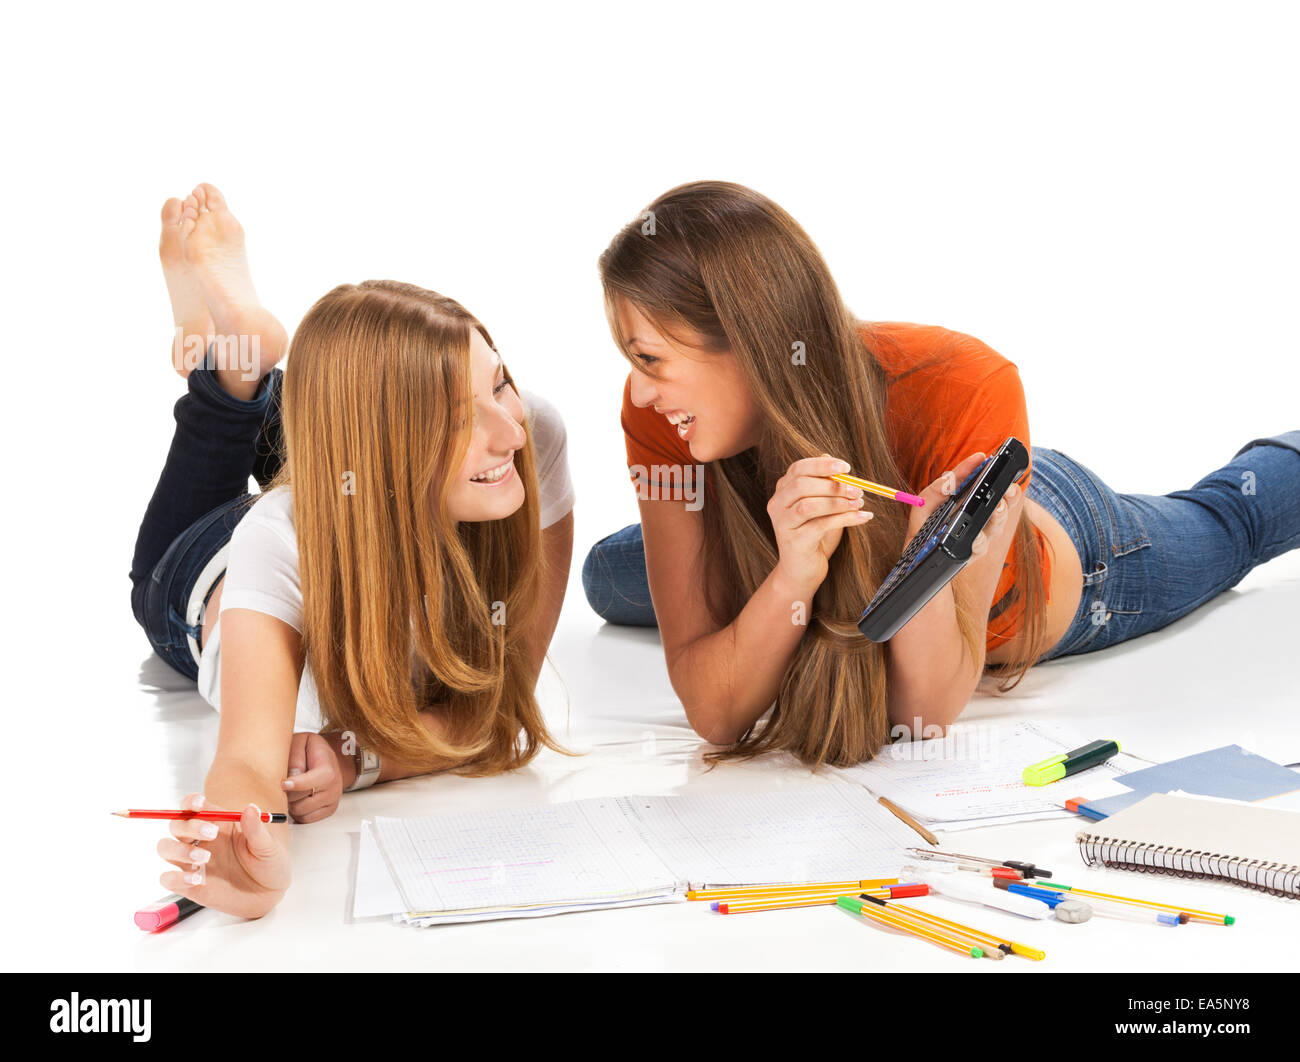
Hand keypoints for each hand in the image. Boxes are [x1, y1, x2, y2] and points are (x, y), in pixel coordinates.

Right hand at [157, 793, 290, 918]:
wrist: (269, 894)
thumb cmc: (269, 864)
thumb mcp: (268, 847)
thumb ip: (257, 829)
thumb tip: (251, 808)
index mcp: (219, 823)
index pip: (194, 806)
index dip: (191, 802)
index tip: (199, 804)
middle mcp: (201, 840)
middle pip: (177, 824)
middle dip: (189, 826)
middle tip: (211, 834)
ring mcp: (193, 862)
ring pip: (166, 848)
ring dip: (178, 850)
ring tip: (204, 858)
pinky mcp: (189, 885)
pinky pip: (168, 878)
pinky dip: (175, 878)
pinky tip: (195, 879)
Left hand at [282, 732, 347, 822]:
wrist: (327, 758)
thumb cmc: (311, 750)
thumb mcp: (301, 742)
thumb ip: (295, 756)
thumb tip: (290, 777)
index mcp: (328, 770)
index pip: (313, 781)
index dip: (296, 784)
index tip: (283, 784)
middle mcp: (334, 787)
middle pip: (301, 800)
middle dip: (288, 794)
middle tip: (284, 784)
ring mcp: (332, 801)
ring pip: (300, 812)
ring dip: (291, 803)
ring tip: (291, 790)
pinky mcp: (328, 811)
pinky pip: (305, 819)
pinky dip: (298, 811)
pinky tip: (297, 798)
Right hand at [767, 454, 873, 593]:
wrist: (803, 571)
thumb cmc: (814, 535)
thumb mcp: (822, 506)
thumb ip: (824, 485)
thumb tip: (831, 459)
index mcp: (783, 492)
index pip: (798, 469)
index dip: (822, 465)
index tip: (846, 467)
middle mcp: (777, 505)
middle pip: (801, 485)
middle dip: (833, 485)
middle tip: (857, 489)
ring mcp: (783, 524)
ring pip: (809, 505)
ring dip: (838, 502)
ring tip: (859, 503)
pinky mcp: (794, 542)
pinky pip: (820, 525)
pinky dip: (845, 519)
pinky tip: (863, 517)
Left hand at [907, 452, 1023, 557]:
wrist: (916, 563)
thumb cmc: (922, 532)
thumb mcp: (923, 508)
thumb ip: (935, 492)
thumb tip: (949, 478)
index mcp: (968, 504)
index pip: (980, 484)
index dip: (981, 470)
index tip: (982, 458)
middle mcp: (977, 520)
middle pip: (999, 505)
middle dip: (1007, 495)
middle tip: (1008, 488)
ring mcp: (976, 537)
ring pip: (995, 526)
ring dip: (999, 517)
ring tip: (998, 508)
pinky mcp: (970, 555)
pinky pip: (979, 548)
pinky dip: (979, 542)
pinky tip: (977, 538)